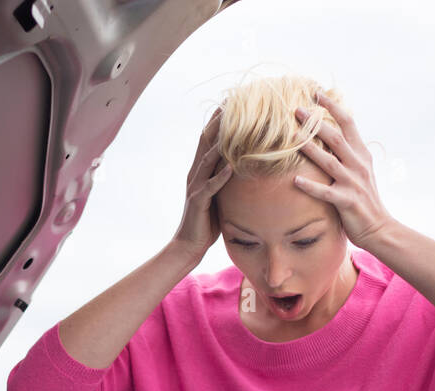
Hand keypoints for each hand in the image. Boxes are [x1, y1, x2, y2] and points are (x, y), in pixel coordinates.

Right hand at [170, 107, 232, 262]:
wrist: (189, 245)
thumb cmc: (207, 221)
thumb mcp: (220, 194)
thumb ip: (227, 178)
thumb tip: (245, 165)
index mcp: (200, 170)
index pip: (208, 139)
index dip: (218, 120)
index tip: (231, 102)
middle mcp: (195, 173)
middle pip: (206, 141)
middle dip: (218, 121)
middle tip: (231, 101)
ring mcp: (195, 186)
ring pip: (207, 159)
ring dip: (220, 142)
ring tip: (233, 126)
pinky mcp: (198, 201)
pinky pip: (211, 186)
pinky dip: (221, 176)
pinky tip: (232, 167)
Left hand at [293, 91, 395, 248]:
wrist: (379, 227)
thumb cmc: (364, 198)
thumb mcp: (360, 170)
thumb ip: (347, 153)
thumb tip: (331, 134)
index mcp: (361, 153)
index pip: (348, 122)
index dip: (333, 105)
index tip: (317, 92)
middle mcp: (358, 164)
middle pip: (336, 137)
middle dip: (316, 122)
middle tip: (296, 109)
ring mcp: (352, 182)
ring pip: (328, 161)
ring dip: (309, 148)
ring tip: (292, 138)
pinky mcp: (346, 201)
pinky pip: (325, 192)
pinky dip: (310, 186)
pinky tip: (295, 181)